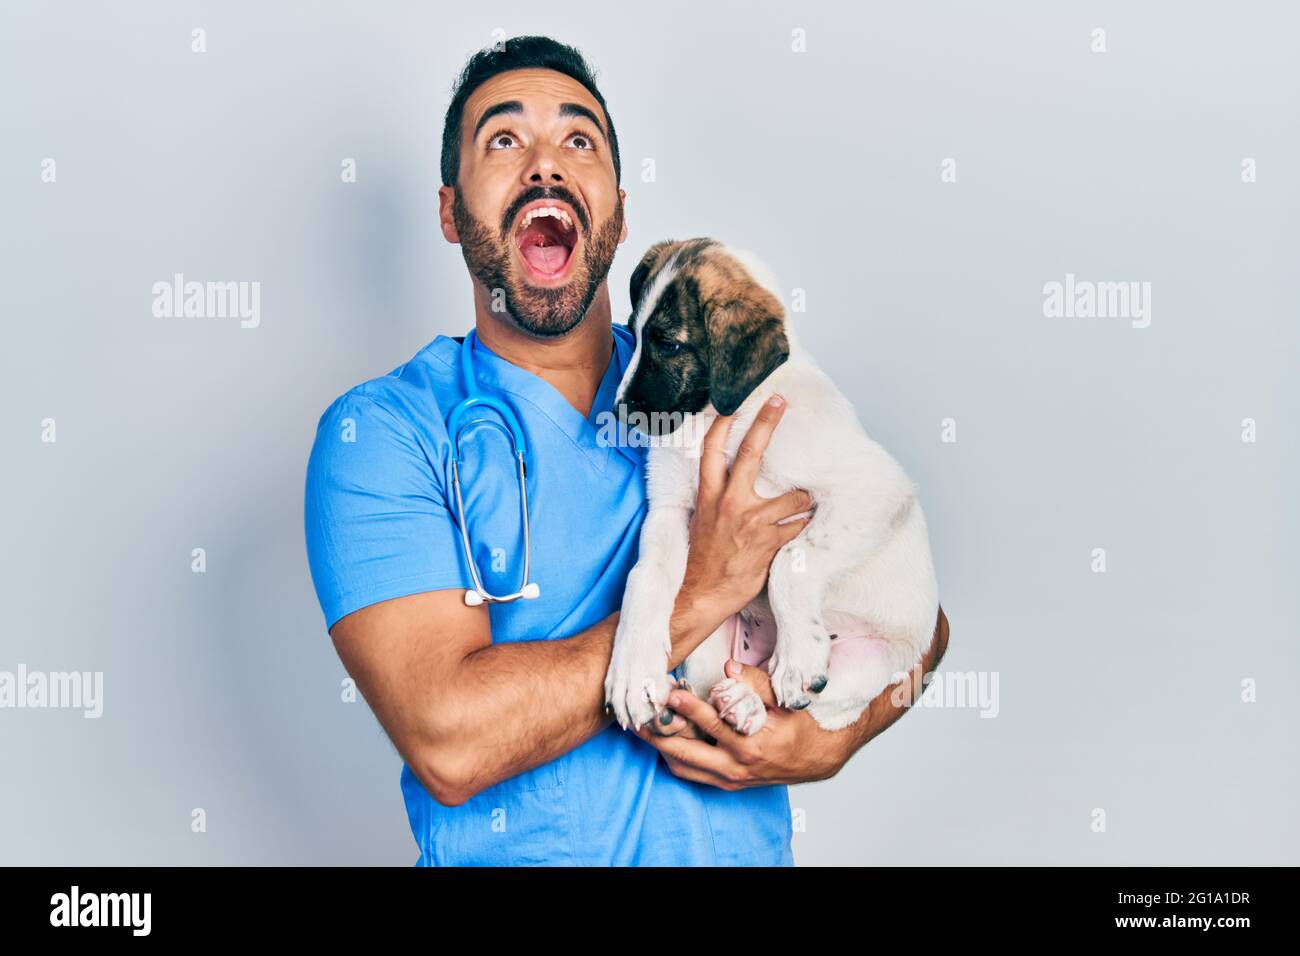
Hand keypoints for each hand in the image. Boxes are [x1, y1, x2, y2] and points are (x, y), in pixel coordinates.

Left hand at [637, 607, 950, 785]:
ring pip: (685, 766)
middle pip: (686, 751)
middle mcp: (739, 765)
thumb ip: (757, 682)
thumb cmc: (804, 723)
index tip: (669, 692)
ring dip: (662, 746)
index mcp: (754, 743)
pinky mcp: (729, 781)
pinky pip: (694, 773)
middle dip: (659, 732)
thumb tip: (729, 668)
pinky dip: (676, 757)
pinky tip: (663, 739)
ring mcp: (732, 777)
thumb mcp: (787, 700)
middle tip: (638, 712)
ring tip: (642, 724)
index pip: (711, 725)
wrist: (822, 757)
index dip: (687, 708)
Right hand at [679, 395, 813, 623]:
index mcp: (709, 495)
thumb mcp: (702, 519)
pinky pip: (798, 526)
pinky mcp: (769, 543)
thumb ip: (717, 496)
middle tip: (780, 402)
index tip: (733, 402)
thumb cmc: (704, 558)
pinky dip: (804, 526)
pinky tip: (804, 528)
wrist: (702, 594)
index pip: (712, 450)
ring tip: (804, 503)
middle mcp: (729, 503)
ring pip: (793, 497)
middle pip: (750, 453)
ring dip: (803, 500)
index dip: (723, 424)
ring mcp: (751, 522)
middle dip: (766, 423)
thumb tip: (730, 478)